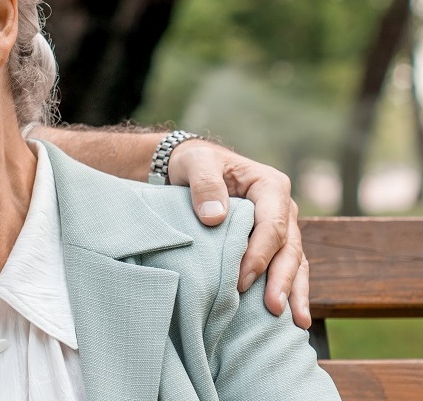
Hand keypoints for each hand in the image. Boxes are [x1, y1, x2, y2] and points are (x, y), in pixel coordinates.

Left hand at [166, 139, 310, 328]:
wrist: (190, 167)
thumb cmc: (195, 164)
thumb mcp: (196, 163)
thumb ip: (205, 185)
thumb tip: (214, 217)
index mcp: (269, 186)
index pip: (273, 225)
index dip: (260, 254)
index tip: (242, 279)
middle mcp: (282, 208)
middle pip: (289, 248)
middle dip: (282, 279)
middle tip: (273, 308)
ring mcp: (281, 227)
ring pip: (294, 262)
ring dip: (294, 291)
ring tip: (295, 321)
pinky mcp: (272, 244)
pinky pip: (286, 268)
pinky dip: (290, 290)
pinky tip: (291, 318)